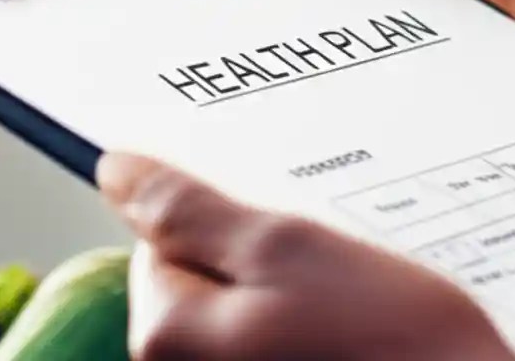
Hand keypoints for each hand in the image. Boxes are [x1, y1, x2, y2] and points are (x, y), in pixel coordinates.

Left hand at [98, 153, 514, 360]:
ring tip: (362, 304)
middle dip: (263, 263)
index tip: (281, 224)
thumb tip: (118, 172)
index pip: (163, 243)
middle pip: (205, 284)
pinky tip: (366, 335)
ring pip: (251, 313)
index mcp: (170, 338)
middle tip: (334, 268)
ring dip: (299, 296)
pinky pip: (286, 341)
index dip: (227, 224)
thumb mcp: (288, 249)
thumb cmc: (396, 349)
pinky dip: (319, 328)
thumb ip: (190, 209)